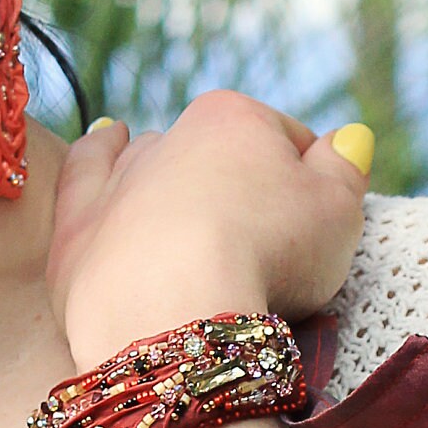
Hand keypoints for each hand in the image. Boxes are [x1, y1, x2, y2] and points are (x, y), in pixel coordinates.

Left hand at [48, 90, 372, 368]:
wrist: (170, 309)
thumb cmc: (266, 255)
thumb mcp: (338, 212)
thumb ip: (346, 167)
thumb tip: (349, 137)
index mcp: (235, 117)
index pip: (288, 140)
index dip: (310, 184)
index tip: (315, 228)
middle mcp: (170, 134)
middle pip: (220, 155)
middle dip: (239, 189)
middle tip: (261, 247)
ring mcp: (118, 178)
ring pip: (155, 161)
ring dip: (174, 176)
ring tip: (196, 215)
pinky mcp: (79, 223)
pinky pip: (88, 170)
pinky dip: (101, 155)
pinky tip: (109, 140)